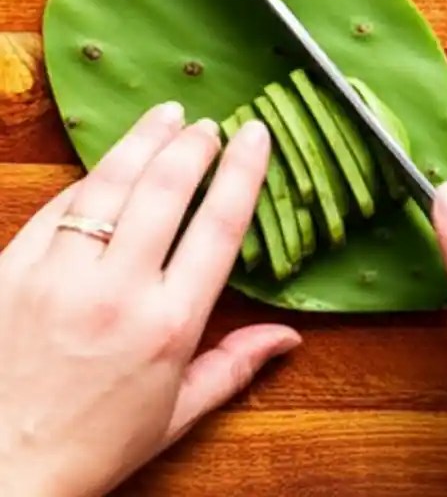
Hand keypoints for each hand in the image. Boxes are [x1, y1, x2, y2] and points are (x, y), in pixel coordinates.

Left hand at [0, 102, 301, 495]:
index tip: (254, 136)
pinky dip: (88, 181)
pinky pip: (57, 209)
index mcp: (171, 324)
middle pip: (166, 190)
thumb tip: (287, 338)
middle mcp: (118, 291)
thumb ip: (235, 366)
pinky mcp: (11, 272)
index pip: (219, 226)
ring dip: (142, 143)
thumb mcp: (177, 414)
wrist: (1, 470)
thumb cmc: (93, 447)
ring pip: (109, 186)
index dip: (242, 172)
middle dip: (193, 146)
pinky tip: (106, 168)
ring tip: (164, 116)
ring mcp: (59, 277)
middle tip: (208, 125)